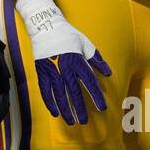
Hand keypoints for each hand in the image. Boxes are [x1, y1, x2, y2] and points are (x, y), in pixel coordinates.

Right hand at [15, 0, 110, 124]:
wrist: (45, 27)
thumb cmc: (68, 35)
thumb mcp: (86, 44)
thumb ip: (97, 59)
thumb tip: (108, 72)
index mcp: (78, 61)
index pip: (89, 82)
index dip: (96, 96)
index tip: (102, 108)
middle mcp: (65, 68)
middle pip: (74, 93)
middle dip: (80, 109)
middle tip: (84, 121)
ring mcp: (52, 71)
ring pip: (60, 95)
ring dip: (66, 110)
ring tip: (71, 121)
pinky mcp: (42, 72)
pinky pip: (46, 91)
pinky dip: (50, 103)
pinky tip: (55, 112)